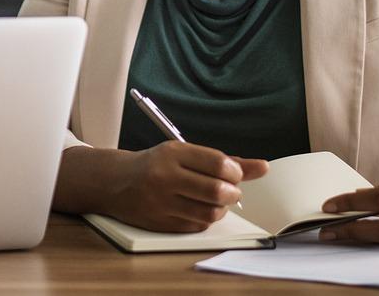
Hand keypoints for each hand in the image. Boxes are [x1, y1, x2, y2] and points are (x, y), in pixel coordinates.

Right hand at [54, 141, 267, 231]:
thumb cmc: (157, 165)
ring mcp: (160, 201)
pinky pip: (197, 225)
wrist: (116, 182)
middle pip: (217, 191)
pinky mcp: (160, 222)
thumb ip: (224, 161)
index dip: (235, 172)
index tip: (234, 173)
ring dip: (221, 208)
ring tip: (215, 200)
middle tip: (229, 189)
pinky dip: (206, 219)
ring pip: (210, 212)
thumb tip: (263, 167)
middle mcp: (164, 175)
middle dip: (232, 193)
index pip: (217, 163)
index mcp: (172, 152)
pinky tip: (198, 208)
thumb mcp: (185, 154)